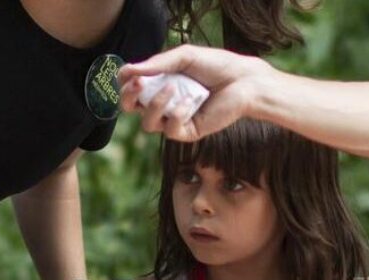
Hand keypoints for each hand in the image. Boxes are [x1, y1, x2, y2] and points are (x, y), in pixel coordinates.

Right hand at [119, 46, 269, 141]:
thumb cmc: (216, 66)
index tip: (128, 74)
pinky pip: (170, 130)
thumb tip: (126, 70)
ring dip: (155, 105)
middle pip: (132, 109)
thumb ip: (156, 64)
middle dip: (128, 98)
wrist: (243, 81)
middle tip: (137, 85)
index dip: (125, 84)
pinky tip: (191, 102)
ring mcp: (176, 119)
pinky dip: (177, 114)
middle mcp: (165, 103)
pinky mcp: (188, 132)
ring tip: (171, 88)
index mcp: (160, 83)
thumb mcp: (183, 57)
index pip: (132, 89)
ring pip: (148, 123)